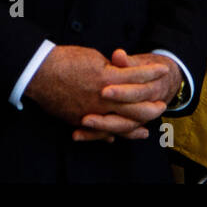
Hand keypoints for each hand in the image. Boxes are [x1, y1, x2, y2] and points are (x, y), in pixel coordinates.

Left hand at [25, 45, 171, 141]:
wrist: (40, 75)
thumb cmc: (51, 92)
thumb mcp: (69, 115)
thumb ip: (89, 126)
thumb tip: (104, 137)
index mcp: (93, 120)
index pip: (119, 129)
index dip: (132, 132)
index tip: (143, 132)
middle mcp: (103, 111)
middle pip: (134, 115)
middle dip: (150, 112)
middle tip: (162, 108)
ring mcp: (107, 95)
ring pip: (138, 95)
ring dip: (154, 88)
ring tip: (166, 81)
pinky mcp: (108, 78)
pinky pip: (135, 76)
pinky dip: (150, 72)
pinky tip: (161, 69)